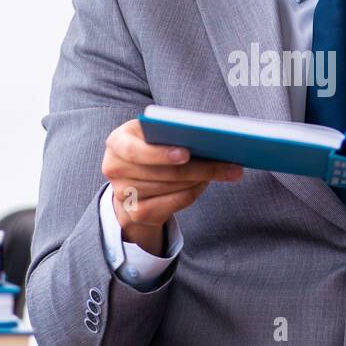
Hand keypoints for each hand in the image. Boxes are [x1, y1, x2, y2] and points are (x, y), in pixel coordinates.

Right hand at [101, 118, 242, 254]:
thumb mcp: (152, 134)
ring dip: (201, 179)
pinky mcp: (136, 214)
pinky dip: (194, 192)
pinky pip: (174, 203)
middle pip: (162, 173)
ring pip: (172, 188)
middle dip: (200, 168)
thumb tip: (209, 136)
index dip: (160, 154)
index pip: (134, 150)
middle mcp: (114, 169)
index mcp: (116, 142)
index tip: (187, 154)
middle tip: (231, 165)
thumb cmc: (149, 147)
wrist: (131, 179)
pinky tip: (207, 182)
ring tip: (226, 171)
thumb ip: (170, 131)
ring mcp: (122, 194)